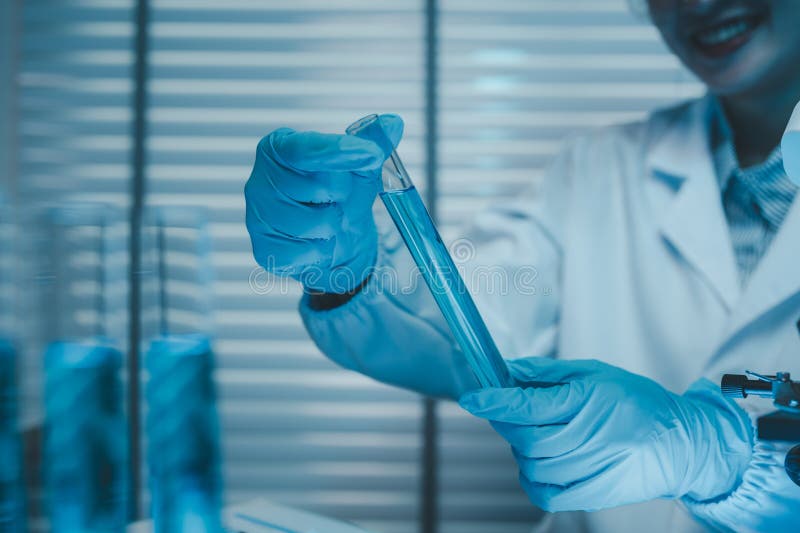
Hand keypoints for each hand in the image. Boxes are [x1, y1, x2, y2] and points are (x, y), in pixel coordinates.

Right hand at [245, 115, 402, 293]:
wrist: (331, 240)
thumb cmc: (339, 195)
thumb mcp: (359, 167)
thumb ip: (373, 144)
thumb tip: (392, 124)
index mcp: (279, 149)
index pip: (306, 148)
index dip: (340, 151)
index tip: (371, 153)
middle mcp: (260, 180)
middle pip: (318, 188)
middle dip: (340, 196)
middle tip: (335, 199)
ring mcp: (258, 217)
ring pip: (317, 223)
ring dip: (334, 226)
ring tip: (327, 222)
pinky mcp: (264, 250)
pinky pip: (309, 252)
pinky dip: (323, 251)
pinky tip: (316, 242)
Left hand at [459, 357, 753, 511]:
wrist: (681, 444)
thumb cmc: (638, 402)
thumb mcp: (594, 372)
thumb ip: (547, 372)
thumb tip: (508, 369)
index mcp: (586, 401)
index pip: (528, 404)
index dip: (494, 401)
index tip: (472, 397)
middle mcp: (587, 437)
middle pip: (525, 437)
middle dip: (506, 422)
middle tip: (510, 410)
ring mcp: (590, 469)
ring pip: (531, 464)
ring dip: (521, 449)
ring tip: (537, 433)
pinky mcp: (593, 493)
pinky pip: (546, 493)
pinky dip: (531, 478)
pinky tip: (539, 462)